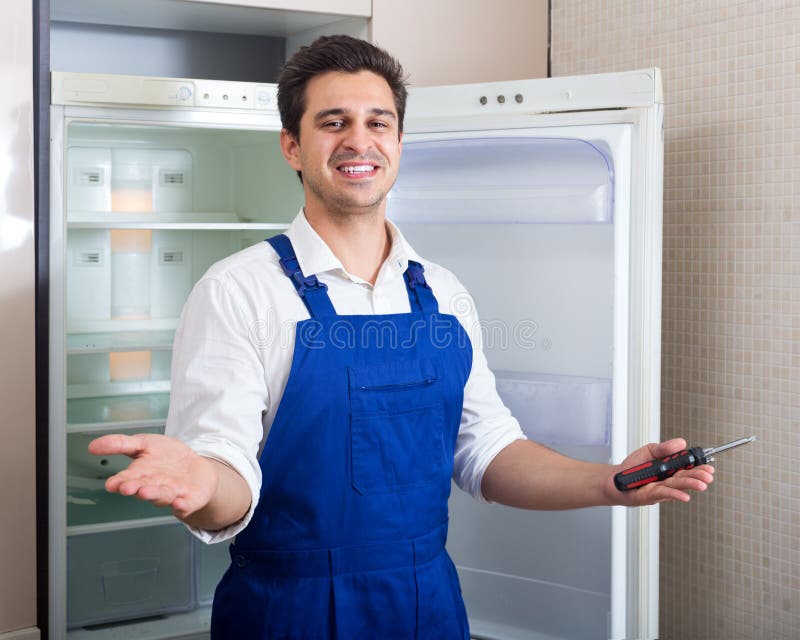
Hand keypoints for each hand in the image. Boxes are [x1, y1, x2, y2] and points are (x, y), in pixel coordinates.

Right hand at [88, 433, 218, 519]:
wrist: (196, 467)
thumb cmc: (167, 457)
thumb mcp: (144, 443)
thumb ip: (121, 444)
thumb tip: (92, 446)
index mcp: (141, 474)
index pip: (128, 478)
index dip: (120, 482)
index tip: (112, 484)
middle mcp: (154, 486)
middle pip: (143, 488)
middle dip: (135, 488)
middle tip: (127, 487)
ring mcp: (172, 494)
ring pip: (162, 496)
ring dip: (154, 494)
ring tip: (146, 492)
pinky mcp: (189, 499)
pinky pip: (186, 504)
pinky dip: (182, 505)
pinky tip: (179, 502)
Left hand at [610, 438, 714, 505]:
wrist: (615, 478)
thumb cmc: (633, 467)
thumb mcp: (650, 451)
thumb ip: (665, 448)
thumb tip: (681, 442)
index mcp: (670, 470)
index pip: (688, 469)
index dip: (699, 468)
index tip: (709, 467)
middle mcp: (667, 481)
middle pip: (685, 478)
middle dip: (698, 477)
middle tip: (708, 476)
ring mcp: (660, 489)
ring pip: (677, 486)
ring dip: (690, 486)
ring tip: (702, 485)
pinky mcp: (650, 496)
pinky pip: (663, 494)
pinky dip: (674, 495)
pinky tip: (685, 496)